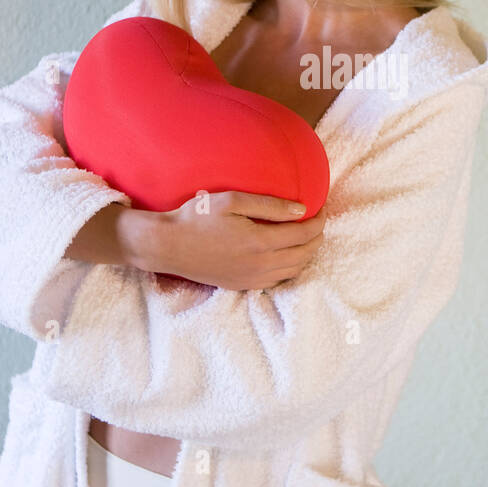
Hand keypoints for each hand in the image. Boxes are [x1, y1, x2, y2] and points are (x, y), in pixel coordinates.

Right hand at [150, 191, 326, 291]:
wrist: (168, 246)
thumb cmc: (197, 217)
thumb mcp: (233, 201)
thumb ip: (270, 205)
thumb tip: (302, 209)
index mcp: (261, 242)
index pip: (305, 234)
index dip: (318, 220)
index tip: (319, 208)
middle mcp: (261, 265)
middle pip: (304, 254)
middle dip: (317, 237)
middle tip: (317, 222)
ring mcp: (252, 279)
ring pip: (294, 270)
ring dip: (306, 254)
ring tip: (306, 237)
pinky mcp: (243, 286)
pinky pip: (278, 280)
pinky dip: (290, 267)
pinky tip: (286, 255)